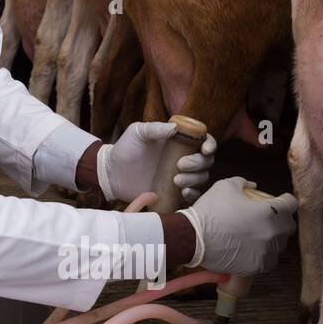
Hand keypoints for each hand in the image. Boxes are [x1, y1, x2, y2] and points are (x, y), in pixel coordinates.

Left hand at [95, 121, 216, 202]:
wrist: (112, 173)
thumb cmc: (125, 149)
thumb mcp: (138, 132)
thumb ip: (155, 128)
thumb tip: (175, 128)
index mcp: (179, 143)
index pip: (203, 141)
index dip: (210, 145)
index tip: (205, 150)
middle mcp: (183, 159)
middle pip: (206, 161)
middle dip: (198, 163)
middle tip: (180, 165)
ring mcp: (180, 176)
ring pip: (202, 178)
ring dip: (195, 179)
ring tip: (176, 180)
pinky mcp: (174, 193)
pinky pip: (193, 195)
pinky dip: (193, 194)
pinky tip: (183, 192)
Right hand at [179, 176, 296, 274]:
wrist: (191, 237)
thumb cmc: (210, 210)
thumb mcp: (225, 186)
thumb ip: (243, 183)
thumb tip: (252, 185)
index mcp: (270, 212)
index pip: (291, 204)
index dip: (285, 200)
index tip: (280, 200)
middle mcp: (273, 234)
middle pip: (288, 226)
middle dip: (281, 220)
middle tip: (267, 217)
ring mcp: (266, 252)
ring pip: (279, 245)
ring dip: (272, 238)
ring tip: (257, 234)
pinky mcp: (257, 267)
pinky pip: (268, 260)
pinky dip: (263, 254)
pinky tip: (251, 248)